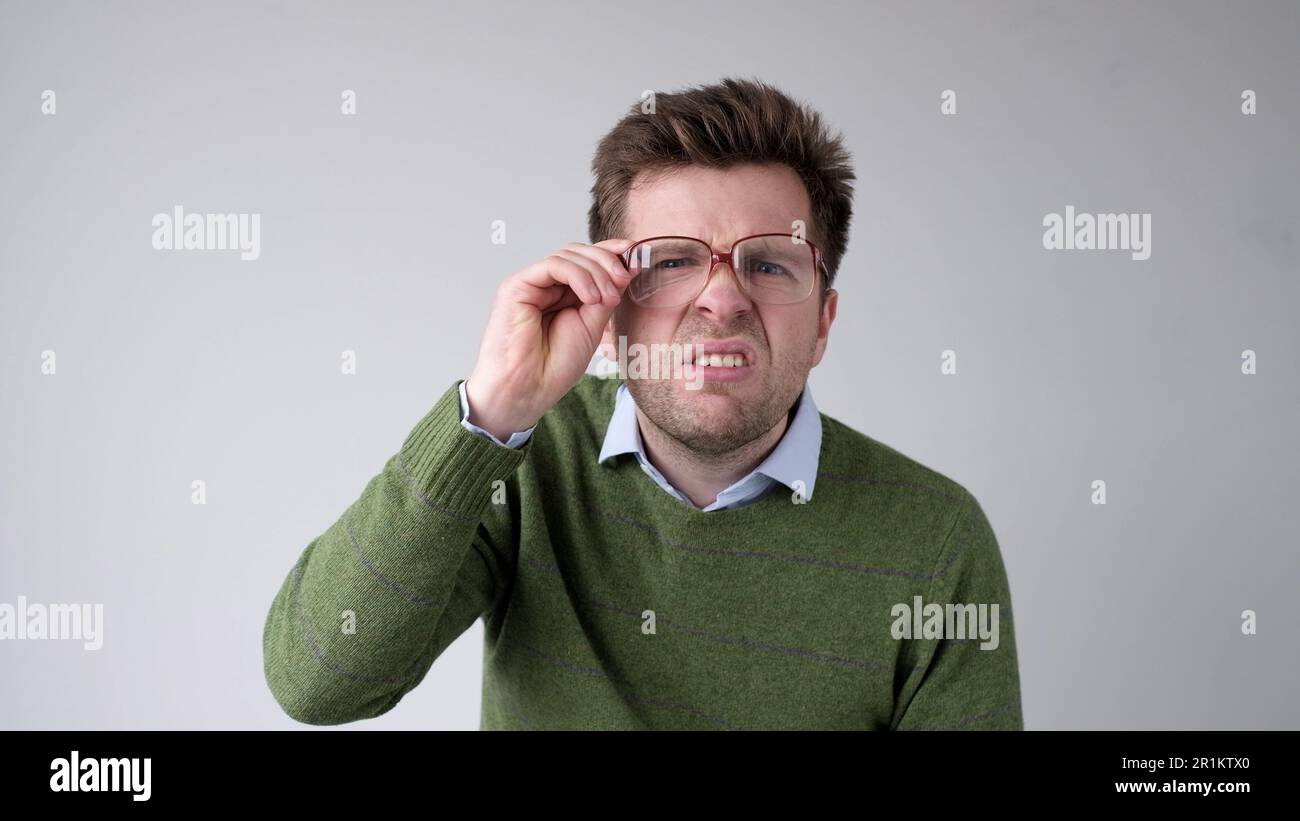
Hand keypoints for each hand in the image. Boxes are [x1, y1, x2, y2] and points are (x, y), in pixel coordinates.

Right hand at [464, 239, 634, 439]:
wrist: (529, 388)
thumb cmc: (555, 365)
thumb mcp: (593, 325)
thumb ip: (606, 295)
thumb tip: (626, 268)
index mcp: (563, 293)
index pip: (587, 260)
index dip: (611, 252)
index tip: (636, 253)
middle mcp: (546, 285)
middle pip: (579, 252)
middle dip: (607, 261)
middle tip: (624, 280)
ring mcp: (531, 284)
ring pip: (568, 255)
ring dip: (596, 272)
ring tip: (607, 299)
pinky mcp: (517, 285)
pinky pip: (553, 265)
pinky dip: (578, 276)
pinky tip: (591, 298)